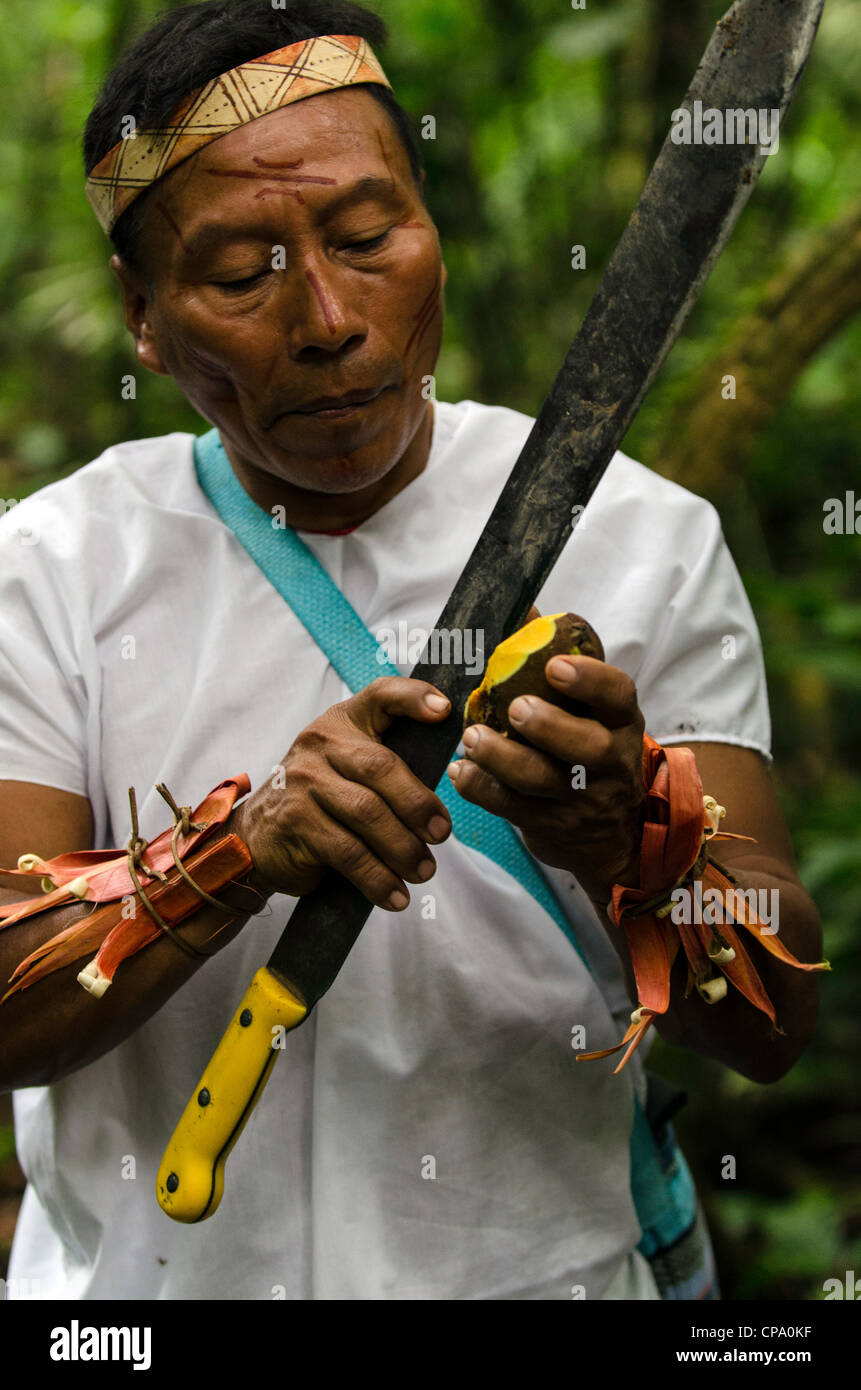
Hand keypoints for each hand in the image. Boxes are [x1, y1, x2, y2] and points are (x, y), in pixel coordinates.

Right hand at [232, 678, 452, 908]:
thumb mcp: (346, 767)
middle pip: (381, 767)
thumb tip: (455, 778)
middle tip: (442, 834)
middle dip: (418, 804)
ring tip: (424, 871)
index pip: (380, 696)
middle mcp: (319, 744)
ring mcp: (303, 782)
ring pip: (368, 814)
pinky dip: (378, 878)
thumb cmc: (319, 800)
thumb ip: (386, 764)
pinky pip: (348, 852)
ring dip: (403, 848)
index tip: (444, 711)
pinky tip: (395, 895)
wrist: (255, 837)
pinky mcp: (296, 822)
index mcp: (342, 722)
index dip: (413, 697)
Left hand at [448, 653, 645, 904]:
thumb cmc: (589, 748)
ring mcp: (582, 799)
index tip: (555, 665)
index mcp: (620, 721)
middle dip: (550, 726)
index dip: (590, 679)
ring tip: (471, 737)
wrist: (611, 833)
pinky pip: (514, 810)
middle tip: (515, 708)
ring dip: (502, 758)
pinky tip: (459, 770)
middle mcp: (610, 761)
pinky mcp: (552, 826)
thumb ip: (561, 660)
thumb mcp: (592, 709)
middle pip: (589, 748)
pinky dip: (481, 789)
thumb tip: (524, 605)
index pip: (618, 695)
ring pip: (544, 781)